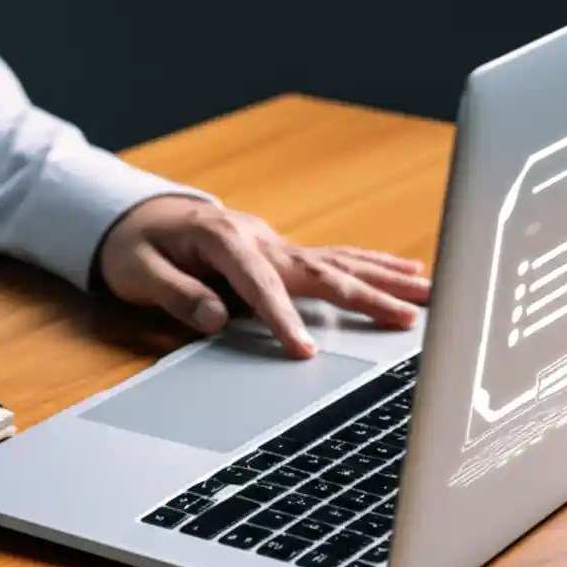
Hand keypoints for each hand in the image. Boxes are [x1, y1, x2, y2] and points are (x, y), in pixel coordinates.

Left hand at [97, 196, 430, 356]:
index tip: (303, 351)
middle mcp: (259, 237)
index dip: (282, 318)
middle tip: (408, 319)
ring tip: (430, 290)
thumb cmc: (136, 244)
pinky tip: (406, 271)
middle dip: (364, 296)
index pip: (260, 283)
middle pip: (319, 269)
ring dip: (385, 277)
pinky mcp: (283, 251)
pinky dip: (371, 265)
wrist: (140, 215)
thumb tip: (217, 317)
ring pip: (338, 261)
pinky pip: (334, 258)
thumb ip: (177, 293)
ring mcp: (276, 242)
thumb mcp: (139, 271)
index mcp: (222, 238)